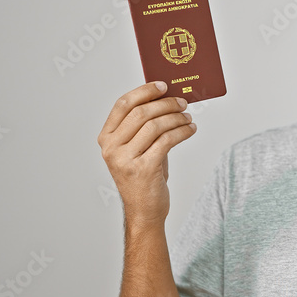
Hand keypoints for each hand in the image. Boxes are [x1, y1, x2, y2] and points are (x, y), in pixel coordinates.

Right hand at [97, 81, 196, 224]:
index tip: (162, 85)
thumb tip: (165, 99)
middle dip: (166, 104)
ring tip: (188, 117)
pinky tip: (190, 129)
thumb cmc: (143, 176)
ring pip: (156, 126)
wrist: (144, 210)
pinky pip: (167, 141)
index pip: (123, 105)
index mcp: (106, 138)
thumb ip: (143, 126)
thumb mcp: (137, 148)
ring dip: (177, 118)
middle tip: (182, 102)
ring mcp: (125, 159)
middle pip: (141, 113)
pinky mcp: (143, 169)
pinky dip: (182, 131)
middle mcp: (111, 148)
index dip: (144, 91)